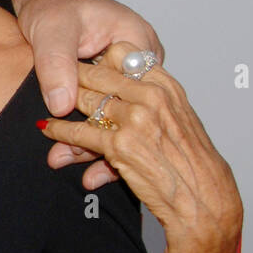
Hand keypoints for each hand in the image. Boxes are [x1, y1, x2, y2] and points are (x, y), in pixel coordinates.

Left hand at [13, 0, 161, 187]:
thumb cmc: (53, 2)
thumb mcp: (53, 30)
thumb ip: (58, 64)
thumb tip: (62, 105)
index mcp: (138, 41)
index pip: (135, 90)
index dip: (115, 120)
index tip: (93, 146)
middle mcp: (139, 62)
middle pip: (125, 109)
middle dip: (98, 139)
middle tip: (64, 158)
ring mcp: (127, 77)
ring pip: (114, 117)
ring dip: (90, 143)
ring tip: (60, 161)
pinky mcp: (110, 88)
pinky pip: (104, 114)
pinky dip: (87, 135)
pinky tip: (70, 157)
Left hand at [37, 42, 241, 252]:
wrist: (205, 200)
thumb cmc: (194, 163)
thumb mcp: (179, 118)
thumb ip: (153, 97)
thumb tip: (128, 85)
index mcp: (166, 85)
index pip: (125, 53)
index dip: (100, 55)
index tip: (85, 59)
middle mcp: (151, 96)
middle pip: (99, 74)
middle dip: (74, 77)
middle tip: (56, 79)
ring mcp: (135, 118)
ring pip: (85, 102)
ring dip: (62, 107)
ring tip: (47, 109)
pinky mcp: (120, 144)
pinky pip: (79, 133)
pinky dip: (59, 132)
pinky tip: (49, 130)